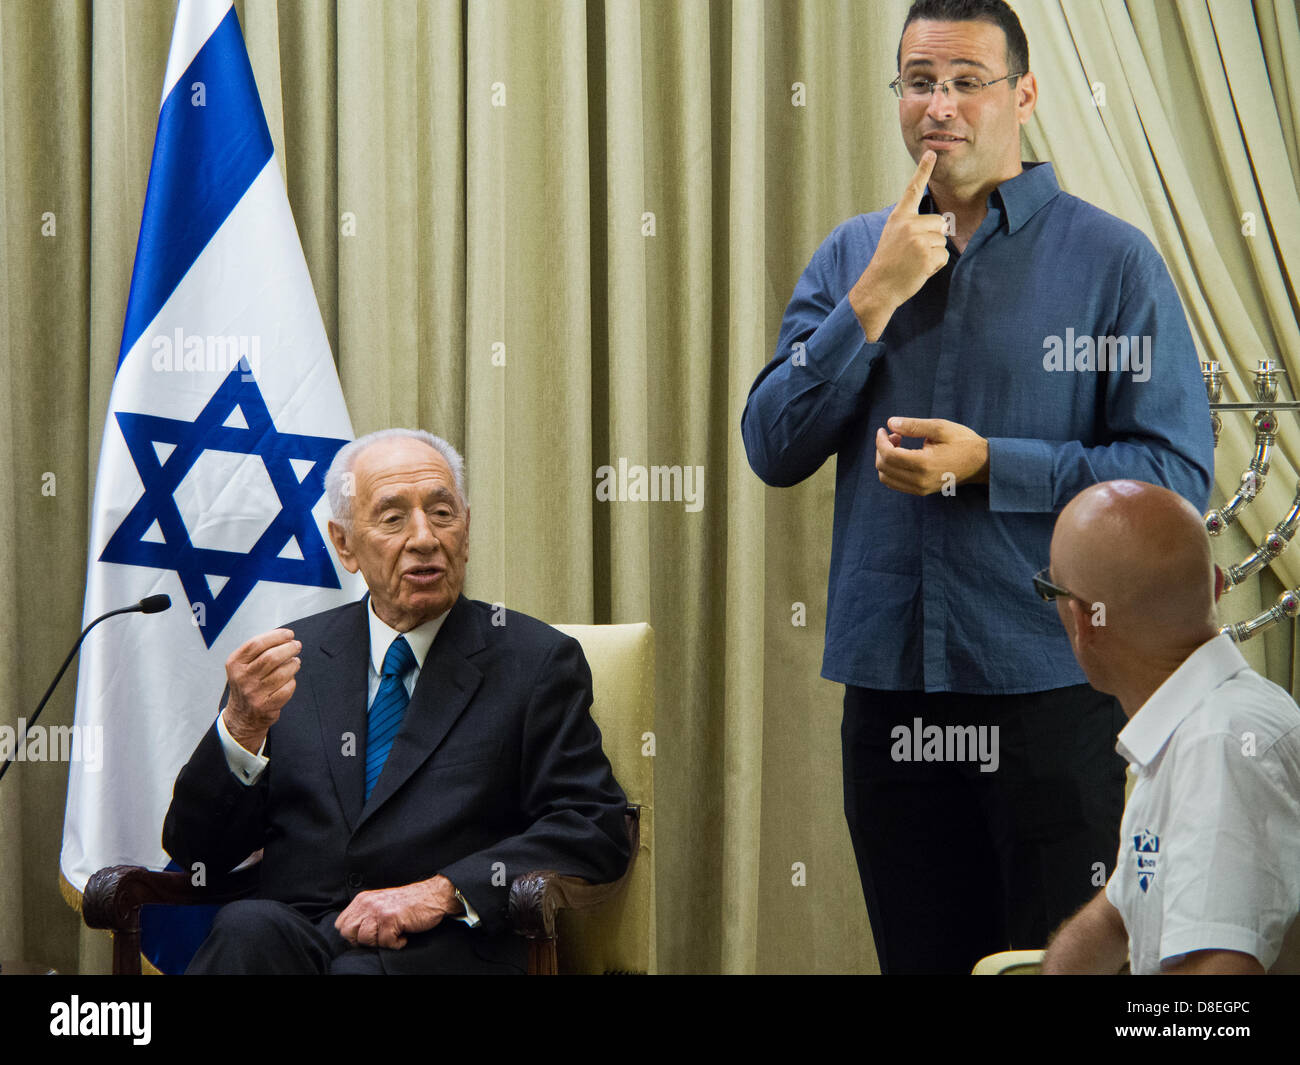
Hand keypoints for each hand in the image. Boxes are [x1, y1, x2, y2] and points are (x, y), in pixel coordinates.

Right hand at [221, 629, 300, 752]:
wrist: (242, 715)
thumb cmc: (247, 684)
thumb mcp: (243, 665)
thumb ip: (259, 650)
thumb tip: (285, 637)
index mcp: (235, 664)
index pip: (256, 644)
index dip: (276, 636)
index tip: (289, 634)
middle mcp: (242, 678)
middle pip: (271, 657)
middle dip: (289, 648)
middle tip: (296, 646)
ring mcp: (253, 693)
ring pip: (282, 673)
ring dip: (293, 664)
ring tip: (295, 662)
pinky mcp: (265, 705)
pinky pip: (286, 689)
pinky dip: (292, 681)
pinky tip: (290, 679)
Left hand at [334, 875, 462, 949]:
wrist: (433, 896)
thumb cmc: (409, 904)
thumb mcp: (381, 905)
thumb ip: (365, 916)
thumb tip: (352, 938)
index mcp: (362, 900)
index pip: (341, 925)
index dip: (353, 935)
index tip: (371, 935)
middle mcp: (367, 903)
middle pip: (348, 933)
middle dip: (364, 941)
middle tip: (382, 936)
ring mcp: (378, 909)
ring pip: (365, 939)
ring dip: (381, 942)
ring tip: (394, 935)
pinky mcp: (391, 917)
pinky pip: (385, 942)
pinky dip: (397, 944)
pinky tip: (404, 935)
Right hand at [849, 151, 948, 340]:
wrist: (878, 287)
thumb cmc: (888, 263)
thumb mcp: (894, 237)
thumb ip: (913, 225)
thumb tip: (942, 224)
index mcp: (899, 217)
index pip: (913, 189)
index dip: (923, 170)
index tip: (931, 152)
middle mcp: (908, 223)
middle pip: (939, 222)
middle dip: (933, 237)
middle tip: (912, 253)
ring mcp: (917, 238)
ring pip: (942, 239)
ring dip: (933, 253)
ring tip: (914, 262)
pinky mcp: (927, 253)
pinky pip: (943, 255)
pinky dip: (935, 265)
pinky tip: (918, 269)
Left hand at [874, 416, 987, 495]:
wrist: (980, 463)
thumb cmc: (962, 442)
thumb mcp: (939, 428)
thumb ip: (913, 425)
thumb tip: (890, 423)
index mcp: (923, 464)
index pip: (889, 455)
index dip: (880, 441)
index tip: (883, 429)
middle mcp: (919, 480)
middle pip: (884, 467)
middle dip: (882, 449)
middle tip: (894, 434)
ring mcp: (920, 489)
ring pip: (886, 478)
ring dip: (885, 460)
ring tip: (898, 444)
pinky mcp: (921, 491)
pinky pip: (895, 483)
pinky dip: (891, 469)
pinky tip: (902, 456)